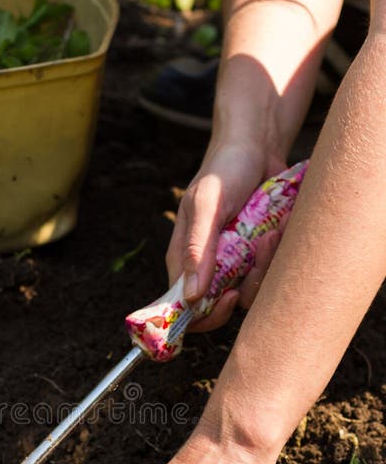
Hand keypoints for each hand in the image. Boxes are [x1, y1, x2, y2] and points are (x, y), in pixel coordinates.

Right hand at [166, 141, 287, 330]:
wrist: (257, 148)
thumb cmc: (224, 171)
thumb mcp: (206, 205)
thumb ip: (197, 249)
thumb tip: (189, 297)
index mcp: (184, 260)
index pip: (183, 308)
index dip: (204, 315)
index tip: (228, 298)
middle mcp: (207, 268)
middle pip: (218, 308)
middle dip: (242, 291)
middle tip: (253, 267)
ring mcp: (233, 264)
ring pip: (248, 293)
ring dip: (264, 268)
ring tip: (270, 234)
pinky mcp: (256, 257)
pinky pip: (268, 275)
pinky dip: (277, 255)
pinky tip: (280, 227)